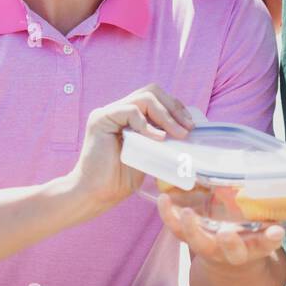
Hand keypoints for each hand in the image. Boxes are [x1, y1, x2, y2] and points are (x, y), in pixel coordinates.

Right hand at [67, 84, 194, 210]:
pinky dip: (147, 123)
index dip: (175, 107)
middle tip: (187, 127)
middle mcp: (118, 109)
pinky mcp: (101, 119)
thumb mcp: (149, 154)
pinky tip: (157, 138)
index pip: (156, 98)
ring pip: (144, 98)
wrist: (95, 194)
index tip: (190, 125)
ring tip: (177, 133)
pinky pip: (130, 110)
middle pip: (151, 91)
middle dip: (173, 107)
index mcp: (128, 115)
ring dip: (166, 115)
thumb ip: (160, 139)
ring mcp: (108, 112)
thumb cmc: (120, 179)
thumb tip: (186, 132)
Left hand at [156, 194, 284, 266]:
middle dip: (230, 243)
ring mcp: (209, 246)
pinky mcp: (190, 239)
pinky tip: (164, 198)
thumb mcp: (263, 227)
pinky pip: (176, 231)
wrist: (228, 262)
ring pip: (199, 242)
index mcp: (255, 247)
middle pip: (231, 250)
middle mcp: (231, 251)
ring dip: (192, 229)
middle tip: (226, 233)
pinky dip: (169, 215)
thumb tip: (285, 182)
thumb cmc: (250, 236)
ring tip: (185, 213)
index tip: (276, 231)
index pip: (266, 244)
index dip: (270, 239)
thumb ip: (269, 212)